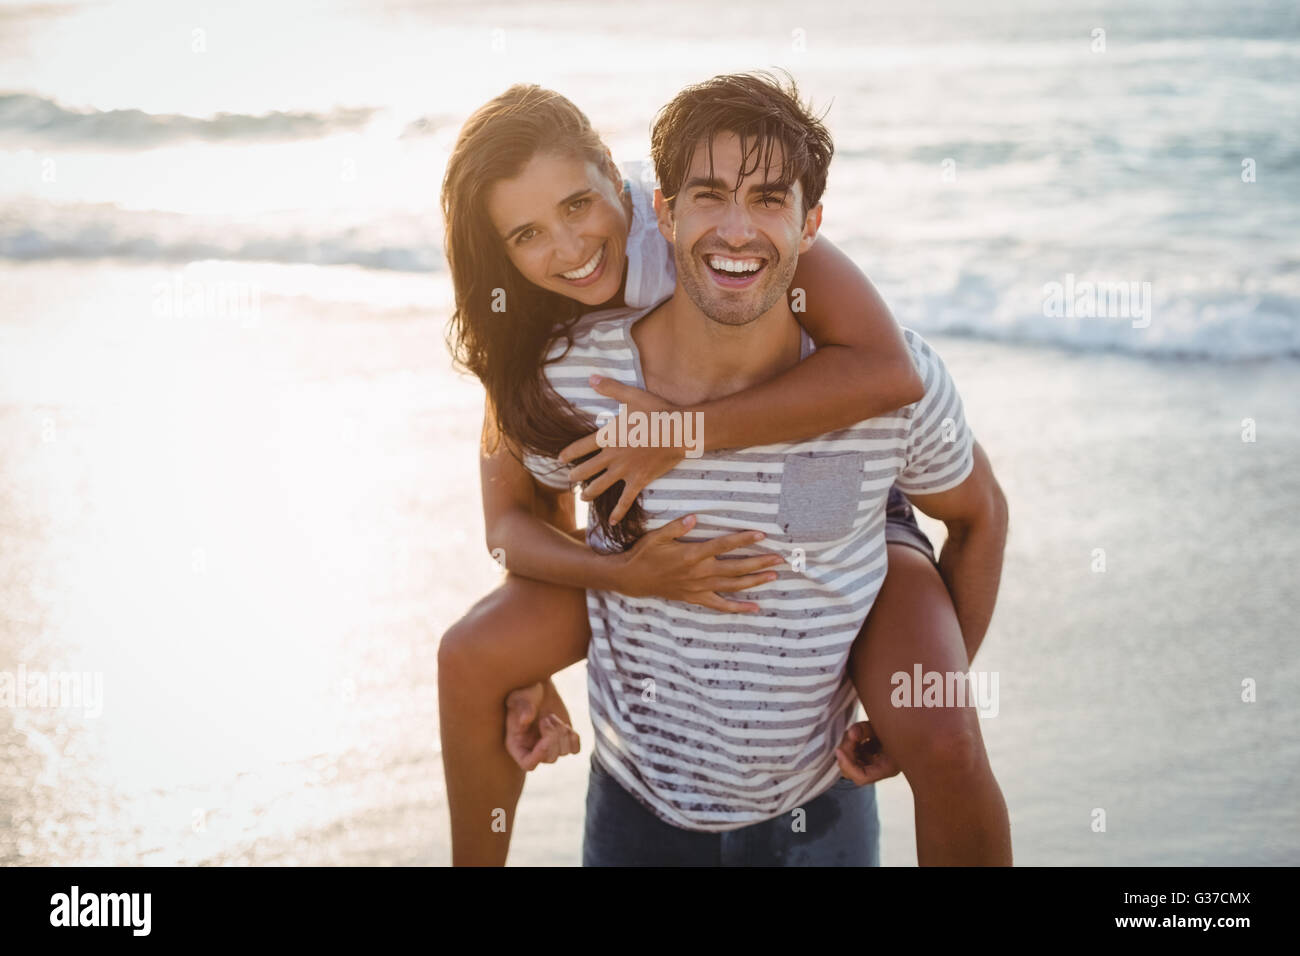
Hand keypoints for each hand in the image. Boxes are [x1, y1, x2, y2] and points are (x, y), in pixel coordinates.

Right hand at [504, 679, 579, 771]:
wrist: (538, 685)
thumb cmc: (523, 691)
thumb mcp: (519, 697)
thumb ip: (522, 708)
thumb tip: (525, 720)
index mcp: (516, 744)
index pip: (528, 764)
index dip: (539, 756)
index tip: (546, 739)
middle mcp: (532, 749)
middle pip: (550, 758)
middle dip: (553, 737)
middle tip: (547, 717)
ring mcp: (549, 745)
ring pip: (563, 752)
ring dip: (562, 733)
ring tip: (552, 716)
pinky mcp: (563, 739)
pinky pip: (574, 750)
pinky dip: (574, 739)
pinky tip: (567, 726)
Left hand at [558, 377, 688, 524]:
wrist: (679, 431)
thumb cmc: (657, 411)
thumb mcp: (632, 396)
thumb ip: (610, 387)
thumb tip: (591, 377)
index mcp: (608, 435)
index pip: (580, 447)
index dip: (568, 454)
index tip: (560, 459)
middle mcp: (611, 455)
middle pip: (585, 470)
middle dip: (574, 476)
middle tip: (569, 479)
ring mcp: (624, 470)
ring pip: (599, 487)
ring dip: (588, 493)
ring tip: (583, 497)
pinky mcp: (639, 480)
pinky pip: (625, 501)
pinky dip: (617, 512)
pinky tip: (611, 520)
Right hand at [613, 513, 782, 612]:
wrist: (632, 579)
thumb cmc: (645, 554)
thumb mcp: (657, 536)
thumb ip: (676, 527)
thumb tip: (694, 517)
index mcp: (692, 555)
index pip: (723, 545)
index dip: (743, 539)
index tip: (761, 534)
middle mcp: (699, 572)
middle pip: (735, 567)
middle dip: (759, 562)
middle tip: (779, 559)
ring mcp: (699, 587)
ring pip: (732, 586)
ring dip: (754, 581)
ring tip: (773, 576)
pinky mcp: (695, 598)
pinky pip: (720, 606)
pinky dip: (738, 608)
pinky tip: (754, 608)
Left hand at [833, 720, 900, 785]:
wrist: (909, 723)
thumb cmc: (898, 726)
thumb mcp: (881, 726)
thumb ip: (865, 730)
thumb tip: (851, 733)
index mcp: (887, 768)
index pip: (862, 777)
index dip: (847, 765)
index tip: (839, 750)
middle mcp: (879, 770)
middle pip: (852, 771)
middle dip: (847, 754)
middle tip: (850, 736)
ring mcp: (874, 764)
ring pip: (851, 762)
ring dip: (849, 747)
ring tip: (856, 732)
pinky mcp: (869, 756)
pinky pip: (855, 754)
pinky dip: (852, 744)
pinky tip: (858, 734)